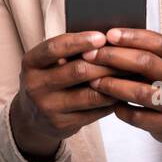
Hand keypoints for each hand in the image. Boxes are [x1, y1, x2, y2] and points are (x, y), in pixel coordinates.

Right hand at [8, 31, 123, 161]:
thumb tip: (107, 40)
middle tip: (126, 57)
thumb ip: (69, 52)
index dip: (79, 41)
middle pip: (77, 71)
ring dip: (113, 84)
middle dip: (105, 63)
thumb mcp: (47, 63)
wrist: (31, 117)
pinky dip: (111, 101)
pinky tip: (122, 93)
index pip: (54, 48)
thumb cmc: (48, 79)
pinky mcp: (61, 125)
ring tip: (130, 75)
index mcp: (31, 63)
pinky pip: (94, 112)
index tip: (102, 37)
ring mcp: (48, 108)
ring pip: (90, 94)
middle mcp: (35, 85)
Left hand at [82, 28, 161, 153]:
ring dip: (113, 85)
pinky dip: (120, 109)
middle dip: (115, 57)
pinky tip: (107, 103)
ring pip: (140, 92)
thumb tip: (108, 40)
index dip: (133, 37)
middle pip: (146, 63)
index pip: (158, 42)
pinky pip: (137, 117)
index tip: (109, 34)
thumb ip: (148, 54)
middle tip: (91, 55)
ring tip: (94, 80)